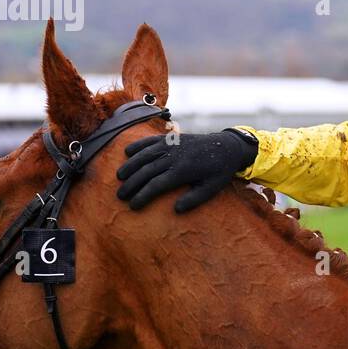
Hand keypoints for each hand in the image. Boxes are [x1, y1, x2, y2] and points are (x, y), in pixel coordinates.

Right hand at [116, 129, 258, 212]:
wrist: (227, 147)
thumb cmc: (219, 172)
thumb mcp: (211, 189)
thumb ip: (194, 200)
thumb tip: (175, 210)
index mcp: (183, 172)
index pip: (156, 185)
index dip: (142, 196)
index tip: (132, 206)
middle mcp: (174, 157)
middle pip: (146, 171)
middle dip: (131, 184)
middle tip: (120, 195)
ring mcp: (172, 145)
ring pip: (144, 155)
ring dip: (130, 165)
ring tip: (119, 177)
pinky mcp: (172, 138)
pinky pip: (151, 141)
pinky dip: (138, 146)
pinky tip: (127, 153)